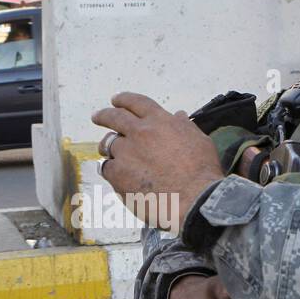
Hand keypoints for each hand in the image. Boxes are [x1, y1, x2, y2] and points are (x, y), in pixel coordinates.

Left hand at [91, 92, 224, 232]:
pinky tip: (115, 175)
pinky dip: (110, 170)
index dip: (124, 99)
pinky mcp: (117, 174)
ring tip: (107, 152)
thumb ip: (185, 127)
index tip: (116, 100)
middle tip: (97, 117)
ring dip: (108, 147)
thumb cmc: (202, 172)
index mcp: (159, 121)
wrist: (193, 199)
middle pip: (114, 118)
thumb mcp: (200, 140)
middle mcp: (139, 132)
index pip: (136, 103)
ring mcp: (126, 153)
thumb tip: (178, 116)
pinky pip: (106, 168)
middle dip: (104, 115)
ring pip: (108, 144)